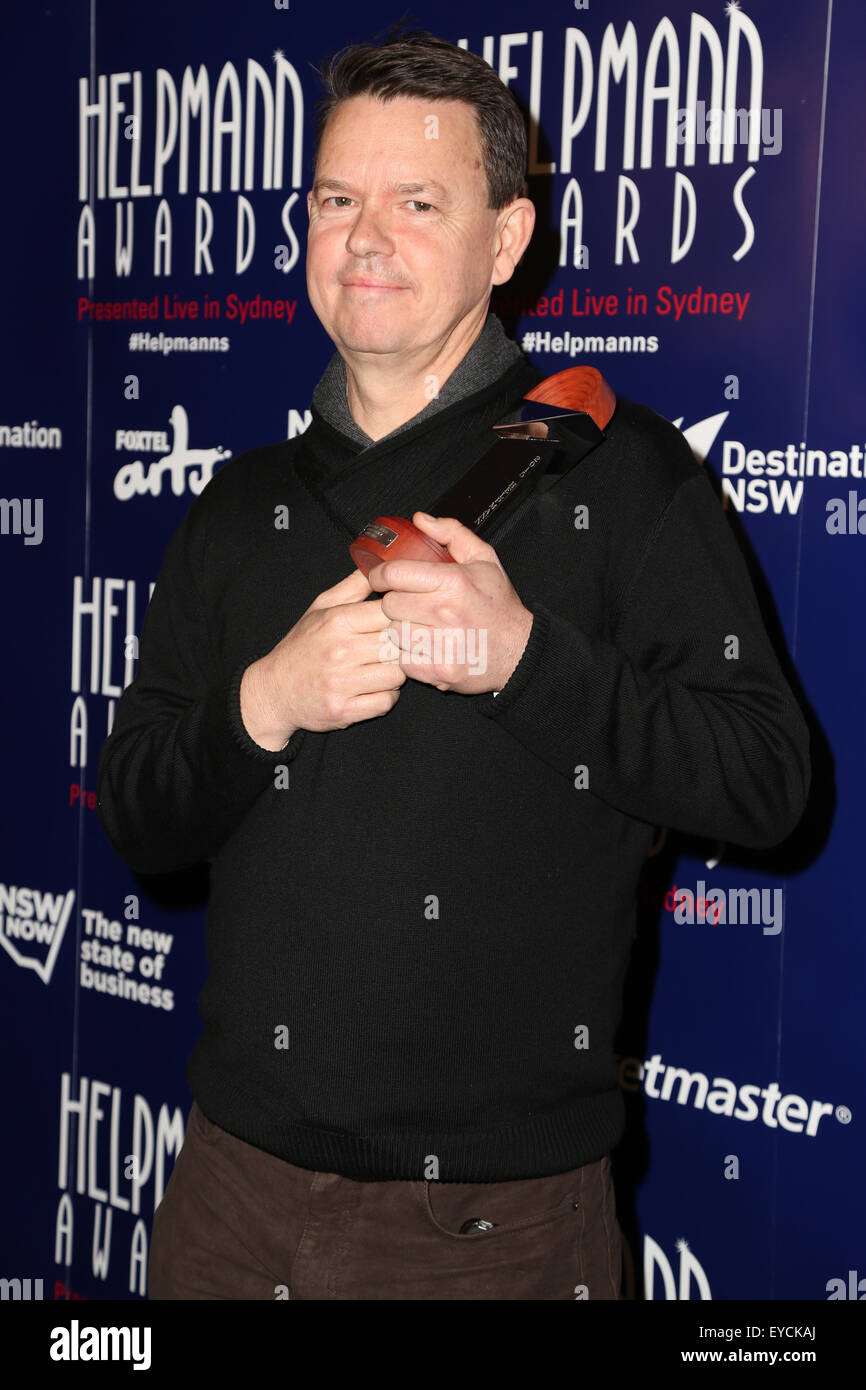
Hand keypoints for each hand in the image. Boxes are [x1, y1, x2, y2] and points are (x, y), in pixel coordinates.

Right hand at [240, 568, 405, 747]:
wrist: (273, 691)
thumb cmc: (301, 647)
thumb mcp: (320, 608)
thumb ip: (353, 587)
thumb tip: (380, 565)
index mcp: (337, 621)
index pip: (391, 612)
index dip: (402, 617)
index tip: (400, 623)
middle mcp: (340, 651)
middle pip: (399, 644)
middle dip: (401, 646)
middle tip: (393, 649)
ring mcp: (342, 683)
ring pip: (397, 675)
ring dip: (395, 674)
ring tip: (381, 669)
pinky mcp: (344, 710)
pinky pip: (386, 702)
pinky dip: (385, 697)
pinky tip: (373, 689)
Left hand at [366, 513, 533, 695]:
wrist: (520, 651)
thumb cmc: (499, 605)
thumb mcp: (484, 559)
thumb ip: (451, 534)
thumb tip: (419, 520)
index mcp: (454, 582)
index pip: (394, 574)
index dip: (380, 575)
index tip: (381, 578)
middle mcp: (446, 613)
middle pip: (389, 605)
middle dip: (395, 603)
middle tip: (409, 604)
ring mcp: (442, 645)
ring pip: (393, 633)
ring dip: (400, 629)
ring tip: (418, 626)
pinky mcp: (439, 671)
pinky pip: (402, 659)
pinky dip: (408, 655)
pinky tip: (424, 647)